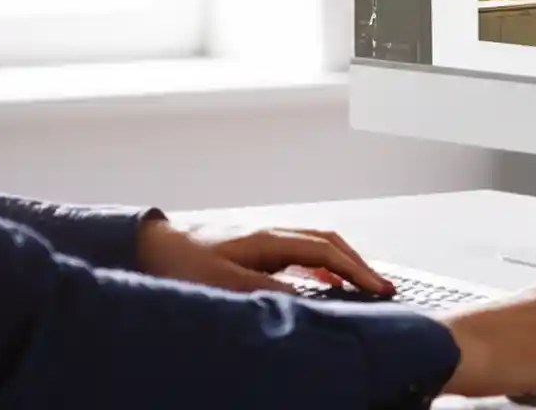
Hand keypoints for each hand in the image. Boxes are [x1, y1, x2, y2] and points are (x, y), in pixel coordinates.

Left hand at [136, 219, 394, 295]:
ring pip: (316, 245)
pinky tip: (325, 284)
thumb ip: (266, 291)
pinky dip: (322, 266)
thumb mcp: (224, 284)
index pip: (325, 252)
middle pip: (328, 242)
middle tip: (383, 287)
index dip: (356, 270)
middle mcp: (270, 234)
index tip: (379, 290)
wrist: (152, 245)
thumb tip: (306, 301)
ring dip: (343, 263)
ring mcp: (264, 239)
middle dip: (359, 264)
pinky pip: (300, 253)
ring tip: (363, 286)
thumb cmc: (181, 263)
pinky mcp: (254, 248)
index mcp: (268, 239)